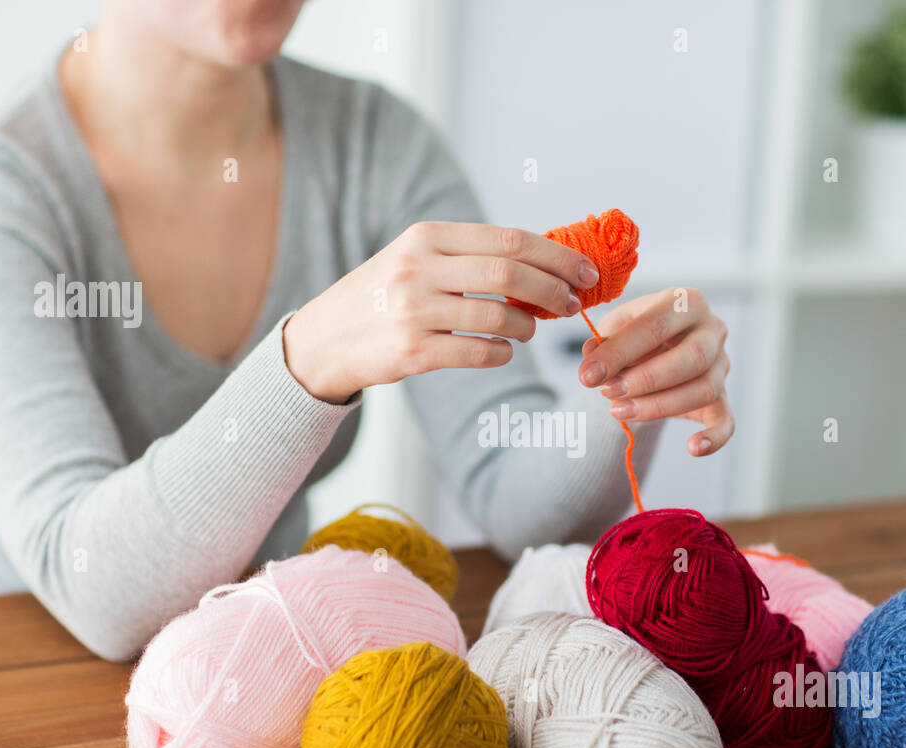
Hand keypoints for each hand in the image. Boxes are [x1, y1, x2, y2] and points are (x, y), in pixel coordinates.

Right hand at [283, 221, 599, 403]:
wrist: (323, 340)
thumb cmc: (382, 296)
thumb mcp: (415, 258)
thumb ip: (469, 255)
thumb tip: (544, 261)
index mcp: (425, 237)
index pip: (508, 239)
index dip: (555, 256)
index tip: (583, 271)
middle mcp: (418, 269)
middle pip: (509, 274)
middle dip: (552, 290)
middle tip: (570, 304)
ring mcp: (413, 312)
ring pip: (497, 317)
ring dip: (527, 326)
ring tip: (530, 329)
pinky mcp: (412, 352)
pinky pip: (478, 352)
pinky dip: (501, 353)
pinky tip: (503, 350)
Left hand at [578, 288, 733, 455]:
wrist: (655, 349)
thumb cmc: (636, 335)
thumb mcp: (615, 328)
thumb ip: (602, 341)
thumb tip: (592, 358)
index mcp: (686, 302)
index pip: (655, 325)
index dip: (619, 352)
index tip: (588, 375)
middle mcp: (712, 330)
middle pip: (692, 357)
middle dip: (646, 379)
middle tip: (608, 393)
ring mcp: (721, 366)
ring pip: (704, 389)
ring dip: (659, 406)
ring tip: (620, 412)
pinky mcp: (722, 399)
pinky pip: (727, 422)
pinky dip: (714, 438)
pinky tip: (693, 448)